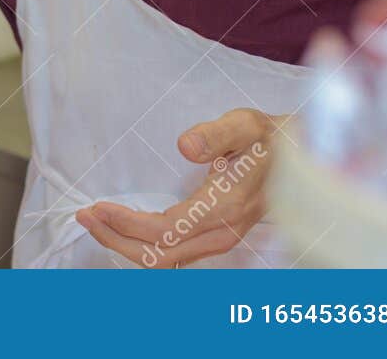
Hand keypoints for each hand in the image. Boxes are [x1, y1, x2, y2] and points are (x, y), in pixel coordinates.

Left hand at [76, 107, 285, 267]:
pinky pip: (175, 255)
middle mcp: (222, 233)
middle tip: (85, 216)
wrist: (302, 159)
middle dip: (117, 239)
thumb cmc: (268, 139)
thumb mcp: (245, 124)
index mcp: (225, 208)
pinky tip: (125, 229)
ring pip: (167, 260)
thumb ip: (215, 134)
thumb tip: (184, 146)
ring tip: (97, 222)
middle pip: (159, 254)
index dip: (126, 223)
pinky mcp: (217, 238)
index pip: (164, 229)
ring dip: (127, 245)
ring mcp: (221, 240)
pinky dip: (144, 247)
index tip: (96, 206)